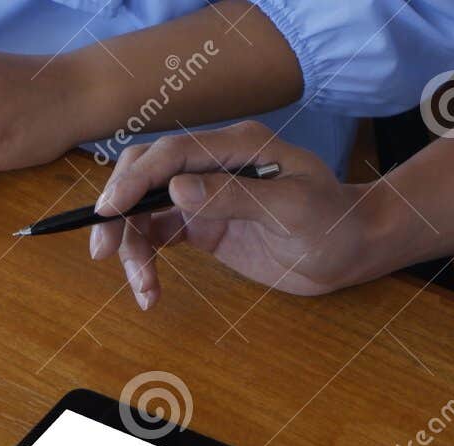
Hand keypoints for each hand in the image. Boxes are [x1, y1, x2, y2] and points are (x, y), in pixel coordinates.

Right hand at [88, 122, 382, 308]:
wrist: (351, 250)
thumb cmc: (331, 223)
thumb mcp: (290, 209)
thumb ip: (233, 196)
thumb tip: (177, 188)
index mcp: (235, 147)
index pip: (169, 154)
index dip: (133, 180)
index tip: (108, 213)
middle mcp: (213, 165)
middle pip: (145, 175)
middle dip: (118, 211)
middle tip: (102, 251)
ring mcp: (205, 195)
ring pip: (146, 210)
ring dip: (133, 248)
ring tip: (143, 289)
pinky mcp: (203, 225)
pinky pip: (159, 236)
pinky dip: (146, 262)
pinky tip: (149, 292)